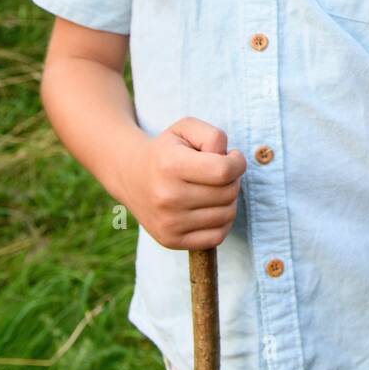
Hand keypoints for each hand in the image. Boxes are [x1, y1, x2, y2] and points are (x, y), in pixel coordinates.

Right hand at [123, 116, 246, 250]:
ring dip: (228, 201)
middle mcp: (168, 197)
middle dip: (232, 180)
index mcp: (171, 166)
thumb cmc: (167, 150)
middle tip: (219, 172)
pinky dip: (222, 222)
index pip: (224, 170)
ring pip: (227, 215)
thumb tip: (229, 160)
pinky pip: (218, 237)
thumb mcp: (186, 128)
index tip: (232, 157)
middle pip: (228, 193)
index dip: (237, 162)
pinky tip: (211, 208)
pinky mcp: (171, 240)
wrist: (130, 175)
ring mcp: (168, 222)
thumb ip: (213, 136)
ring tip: (213, 189)